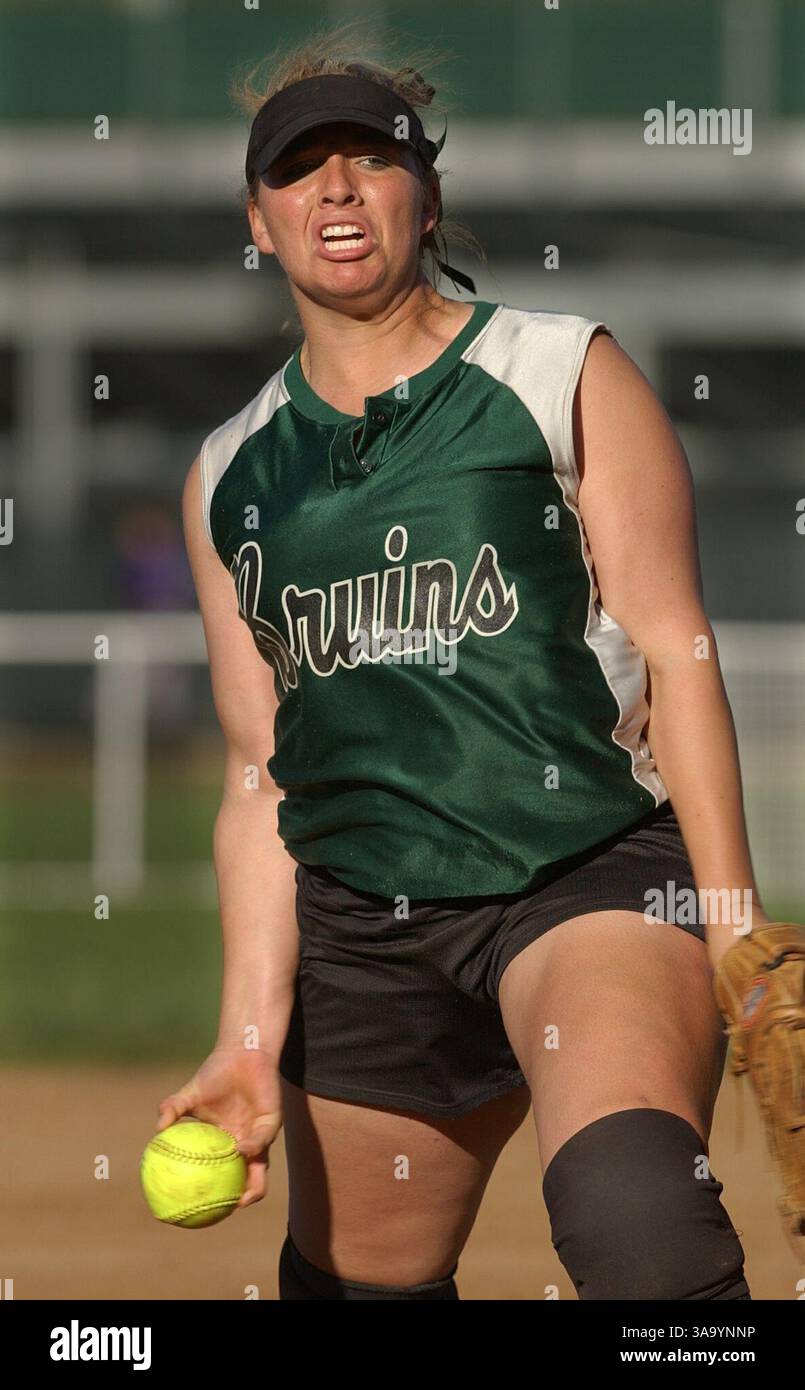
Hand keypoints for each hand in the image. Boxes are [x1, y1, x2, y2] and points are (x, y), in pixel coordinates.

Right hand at [155, 1045, 282, 1209]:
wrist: (240, 1054)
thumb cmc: (214, 1076)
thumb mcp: (188, 1094)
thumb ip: (172, 1109)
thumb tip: (156, 1129)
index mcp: (225, 1143)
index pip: (222, 1177)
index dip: (214, 1194)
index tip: (196, 1210)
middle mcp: (243, 1144)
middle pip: (246, 1181)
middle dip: (240, 1201)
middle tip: (223, 1213)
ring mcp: (259, 1135)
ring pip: (260, 1168)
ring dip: (251, 1184)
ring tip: (239, 1198)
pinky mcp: (272, 1122)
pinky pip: (262, 1141)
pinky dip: (251, 1148)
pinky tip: (238, 1149)